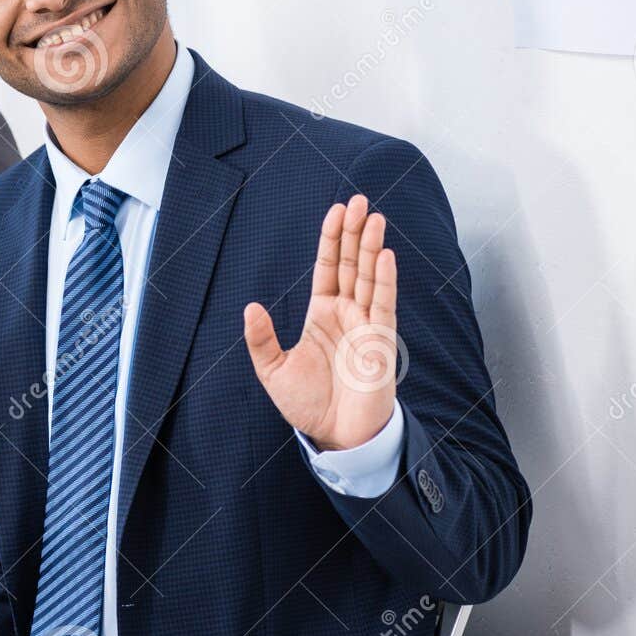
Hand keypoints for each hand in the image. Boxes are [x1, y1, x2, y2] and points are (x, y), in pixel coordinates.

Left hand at [243, 194, 398, 451]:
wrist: (337, 436)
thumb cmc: (308, 404)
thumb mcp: (273, 371)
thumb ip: (261, 339)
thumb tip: (250, 307)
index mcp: (322, 314)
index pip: (328, 268)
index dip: (331, 239)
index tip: (335, 211)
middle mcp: (346, 313)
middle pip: (352, 264)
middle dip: (354, 232)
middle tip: (358, 200)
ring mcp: (366, 324)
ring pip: (370, 277)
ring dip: (372, 247)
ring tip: (373, 216)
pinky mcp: (381, 341)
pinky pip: (384, 304)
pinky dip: (386, 279)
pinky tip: (385, 254)